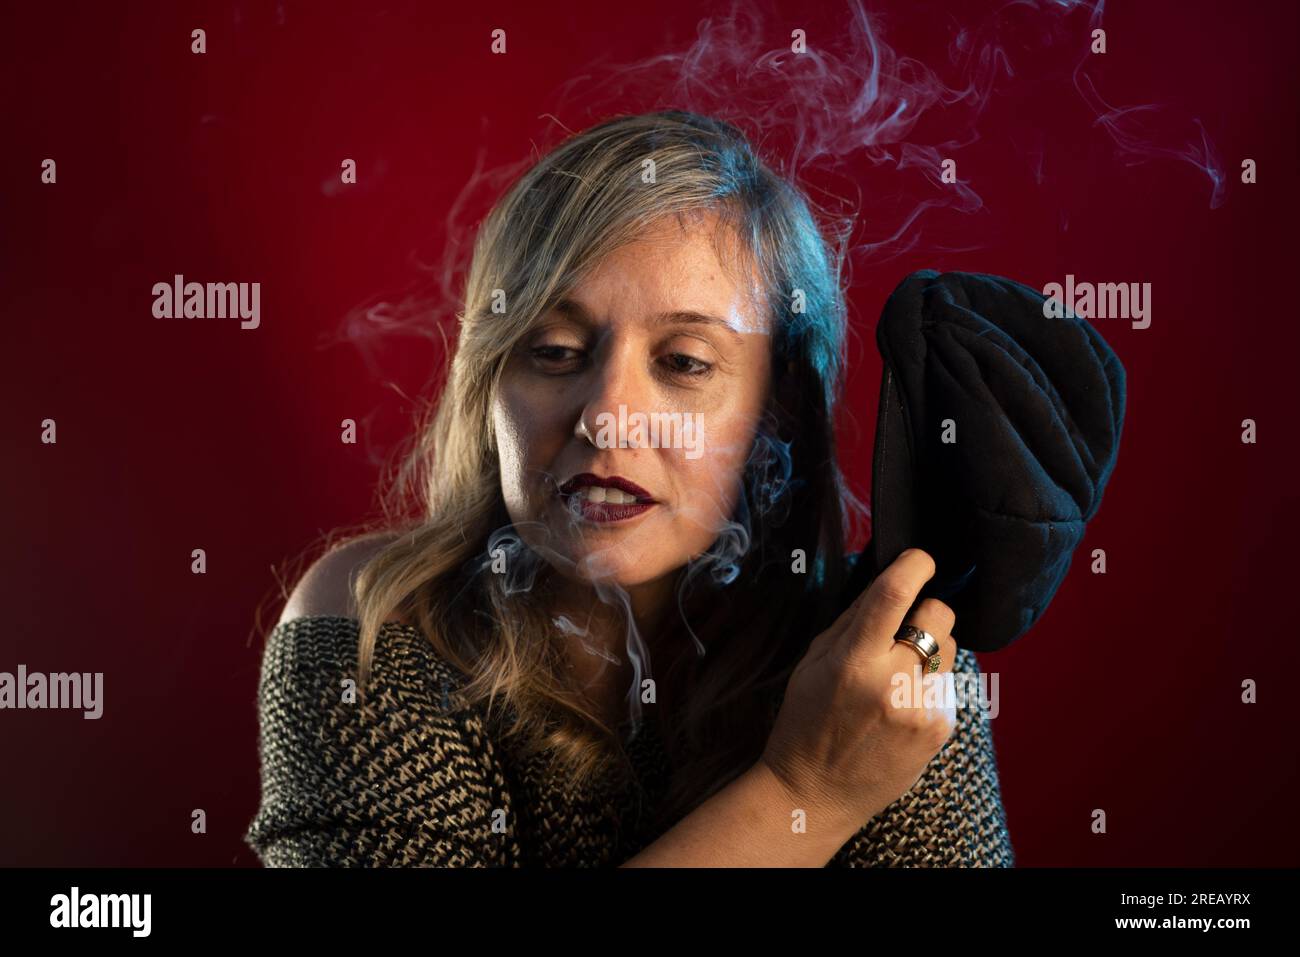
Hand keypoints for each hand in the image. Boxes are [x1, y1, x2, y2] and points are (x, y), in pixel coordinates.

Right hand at [758, 548, 959, 831]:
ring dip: (929, 652)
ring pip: (950, 649)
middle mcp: (894, 683)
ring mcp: (923, 709)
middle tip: (903, 629)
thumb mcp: (813, 663)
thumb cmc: (806, 722)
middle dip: (926, 612)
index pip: (894, 595)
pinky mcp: (941, 729)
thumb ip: (852, 621)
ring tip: (896, 678)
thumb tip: (887, 583)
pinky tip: (902, 707)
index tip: (920, 559)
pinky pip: (949, 684)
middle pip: (940, 616)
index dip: (915, 565)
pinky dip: (930, 685)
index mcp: (853, 661)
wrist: (816, 794)